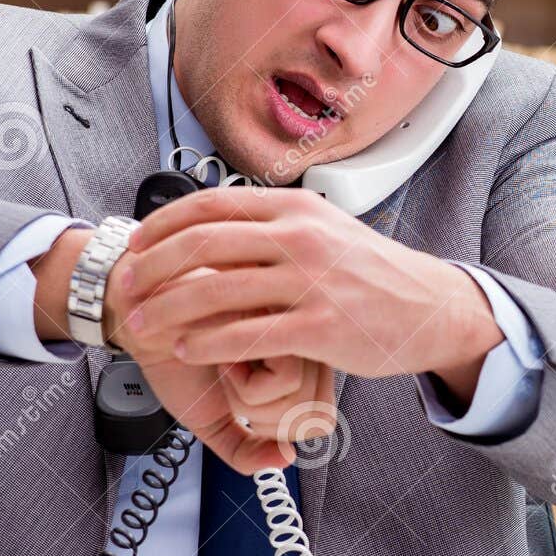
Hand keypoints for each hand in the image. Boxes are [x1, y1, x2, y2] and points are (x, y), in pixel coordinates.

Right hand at [106, 263, 334, 473]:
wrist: (142, 317)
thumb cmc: (177, 358)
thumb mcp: (210, 420)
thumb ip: (245, 451)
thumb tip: (285, 460)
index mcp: (301, 362)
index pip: (318, 423)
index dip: (273, 429)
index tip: (241, 398)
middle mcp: (306, 343)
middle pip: (312, 419)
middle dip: (258, 416)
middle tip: (229, 381)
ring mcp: (298, 330)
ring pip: (299, 400)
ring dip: (246, 397)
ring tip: (222, 360)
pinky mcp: (283, 318)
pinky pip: (286, 379)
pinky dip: (243, 382)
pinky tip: (221, 350)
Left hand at [119, 188, 503, 401]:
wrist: (430, 308)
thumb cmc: (372, 274)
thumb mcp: (325, 230)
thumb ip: (275, 224)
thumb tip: (218, 223)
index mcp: (296, 209)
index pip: (211, 205)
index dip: (163, 225)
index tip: (136, 244)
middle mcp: (300, 238)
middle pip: (202, 243)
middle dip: (152, 268)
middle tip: (125, 289)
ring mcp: (311, 283)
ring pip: (216, 291)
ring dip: (167, 309)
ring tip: (142, 325)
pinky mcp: (320, 329)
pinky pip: (246, 336)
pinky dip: (207, 343)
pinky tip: (186, 350)